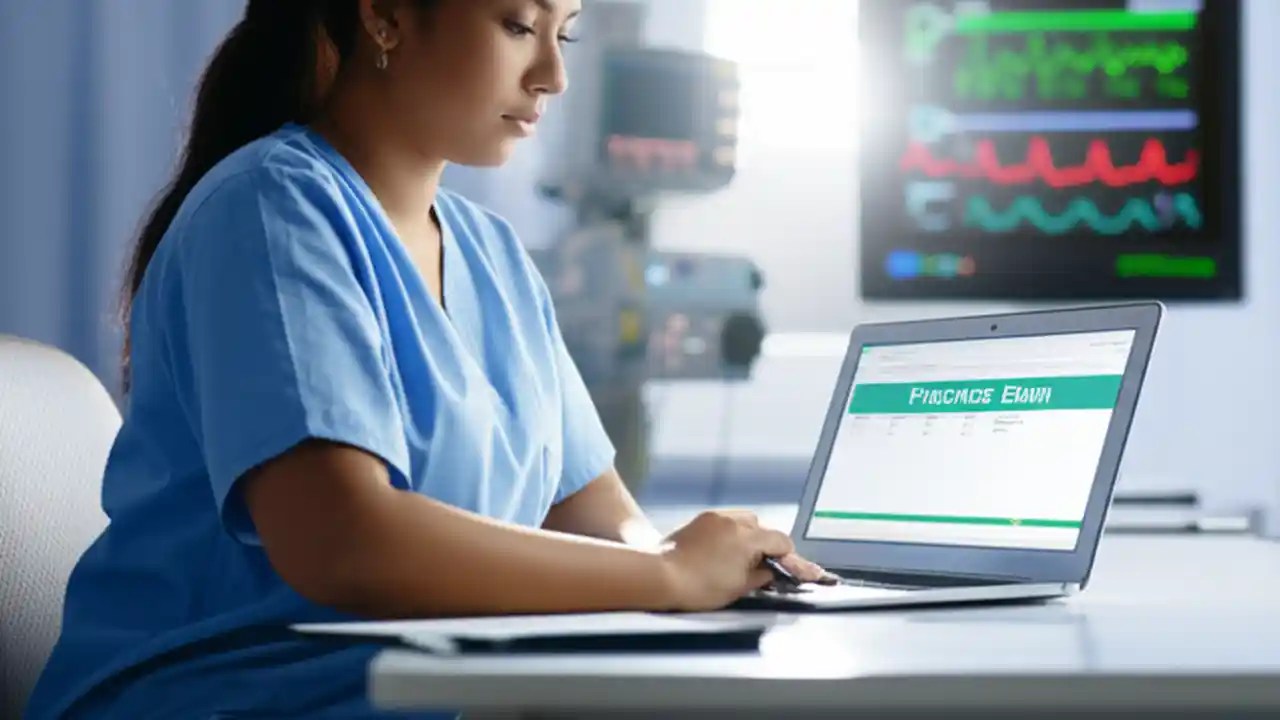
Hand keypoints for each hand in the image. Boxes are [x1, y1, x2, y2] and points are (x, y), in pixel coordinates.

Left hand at [658, 510, 830, 610]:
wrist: (660, 575)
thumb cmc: (698, 586)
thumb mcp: (738, 587)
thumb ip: (760, 575)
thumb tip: (769, 571)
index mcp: (748, 537)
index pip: (781, 541)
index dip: (789, 558)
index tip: (793, 569)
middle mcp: (733, 520)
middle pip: (762, 528)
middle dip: (767, 545)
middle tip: (765, 566)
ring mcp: (715, 517)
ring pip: (743, 522)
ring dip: (748, 537)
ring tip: (742, 559)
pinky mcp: (699, 520)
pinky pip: (724, 523)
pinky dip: (730, 534)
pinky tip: (724, 552)